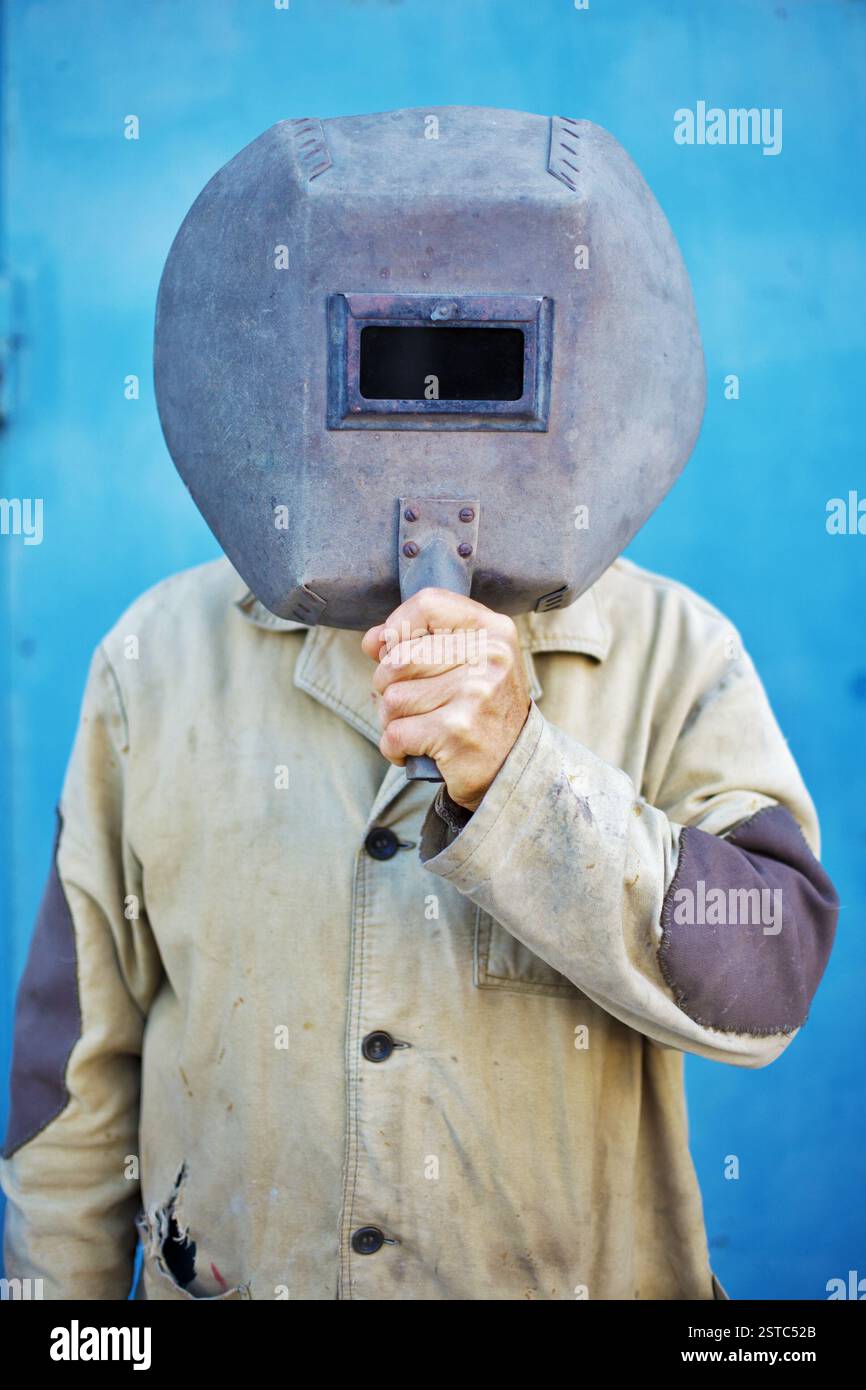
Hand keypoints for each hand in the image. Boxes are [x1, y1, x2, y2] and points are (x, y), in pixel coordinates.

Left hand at [361, 588, 531, 811]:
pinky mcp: (457, 732)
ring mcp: (474, 694)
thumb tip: (372, 640)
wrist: (515, 766)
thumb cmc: (483, 709)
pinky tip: (418, 749)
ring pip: (391, 699)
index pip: (427, 604)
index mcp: (494, 631)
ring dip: (393, 720)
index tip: (398, 651)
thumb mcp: (469, 661)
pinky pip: (395, 734)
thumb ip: (421, 640)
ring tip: (421, 726)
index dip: (398, 628)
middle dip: (389, 686)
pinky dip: (395, 747)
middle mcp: (489, 657)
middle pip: (397, 658)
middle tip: (414, 704)